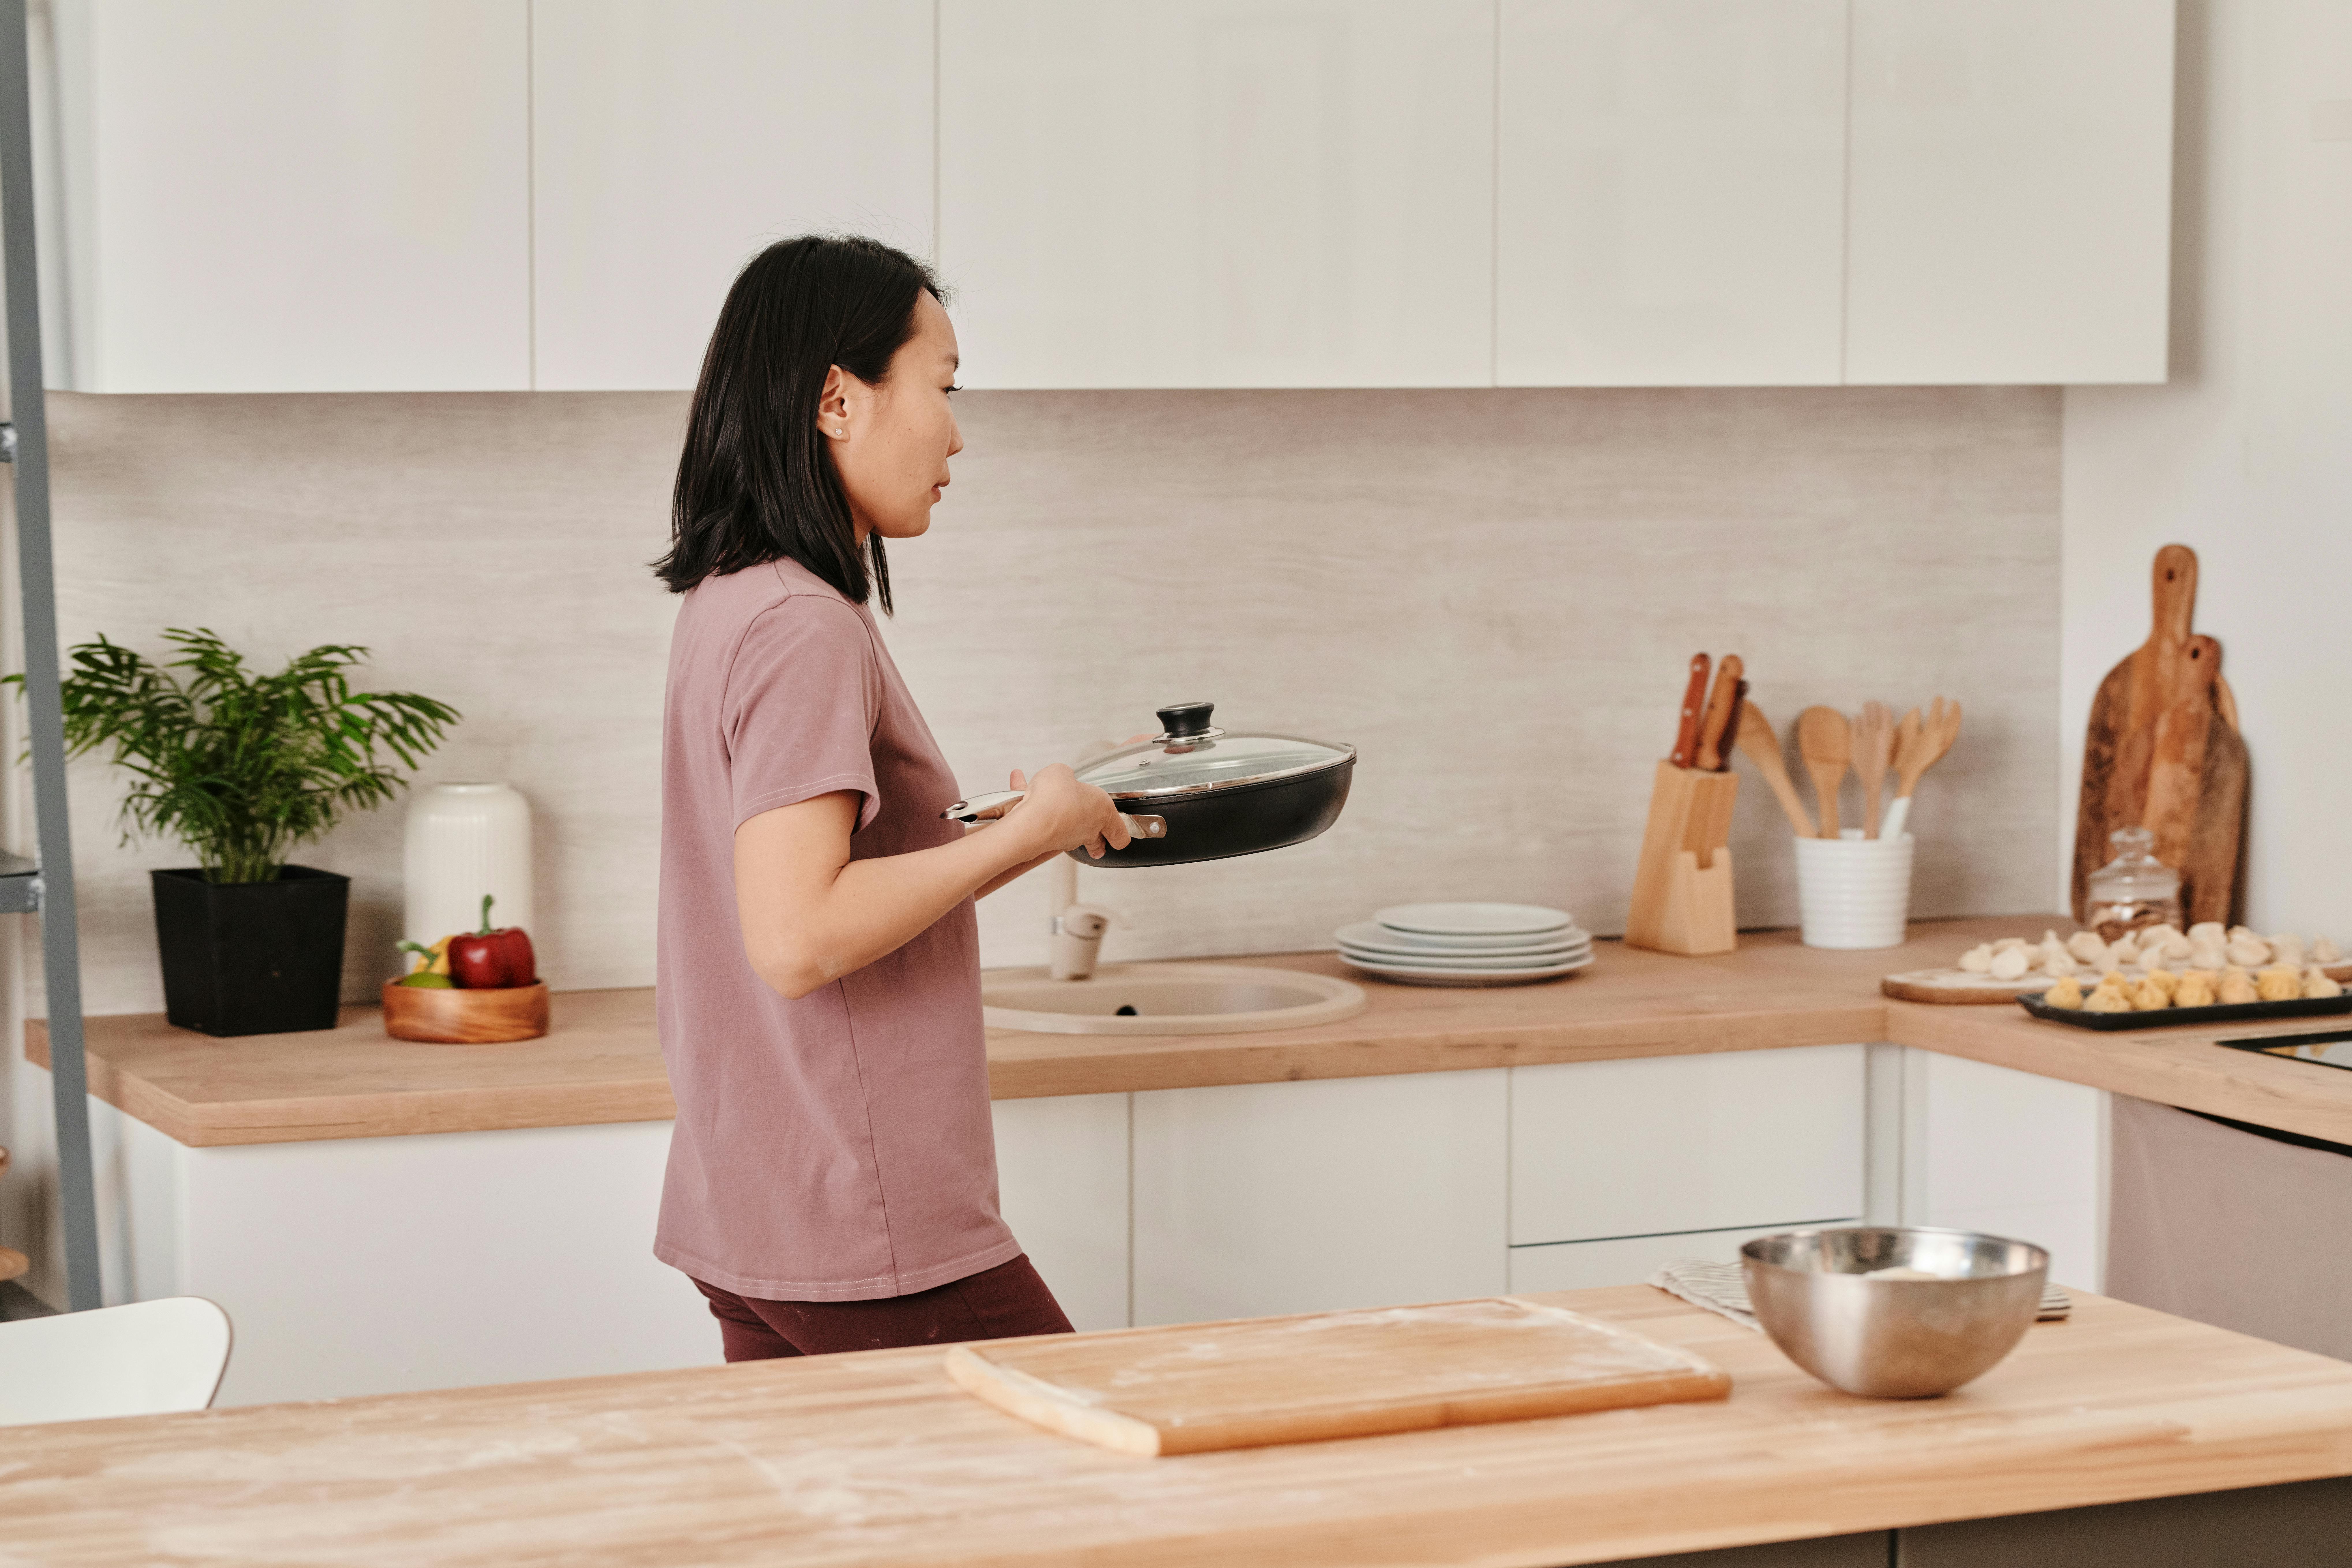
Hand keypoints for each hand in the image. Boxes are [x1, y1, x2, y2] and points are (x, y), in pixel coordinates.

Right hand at [1004, 762, 1131, 859]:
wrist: (1030, 820)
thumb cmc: (1054, 798)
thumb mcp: (1063, 772)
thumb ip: (1066, 776)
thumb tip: (1061, 778)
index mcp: (1103, 812)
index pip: (1120, 835)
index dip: (1121, 836)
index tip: (1120, 836)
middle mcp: (1088, 829)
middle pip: (1097, 841)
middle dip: (1095, 835)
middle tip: (1090, 825)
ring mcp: (1068, 839)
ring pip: (1072, 834)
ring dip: (1062, 818)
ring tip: (1048, 798)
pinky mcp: (1048, 843)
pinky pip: (1043, 822)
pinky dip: (1033, 809)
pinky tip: (1019, 785)